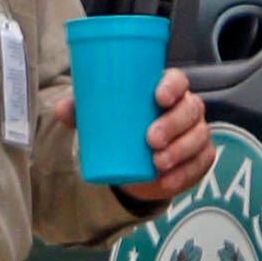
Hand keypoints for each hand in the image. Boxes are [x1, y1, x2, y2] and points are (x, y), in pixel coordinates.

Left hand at [52, 68, 214, 205]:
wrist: (133, 163)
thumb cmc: (122, 128)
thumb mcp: (101, 117)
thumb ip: (82, 111)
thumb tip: (62, 110)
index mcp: (167, 90)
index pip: (178, 80)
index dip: (172, 86)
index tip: (158, 98)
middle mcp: (187, 108)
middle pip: (190, 110)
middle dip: (173, 124)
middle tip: (151, 139)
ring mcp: (196, 134)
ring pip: (198, 138)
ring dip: (180, 151)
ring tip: (157, 162)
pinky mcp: (199, 159)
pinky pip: (200, 164)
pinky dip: (185, 174)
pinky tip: (169, 180)